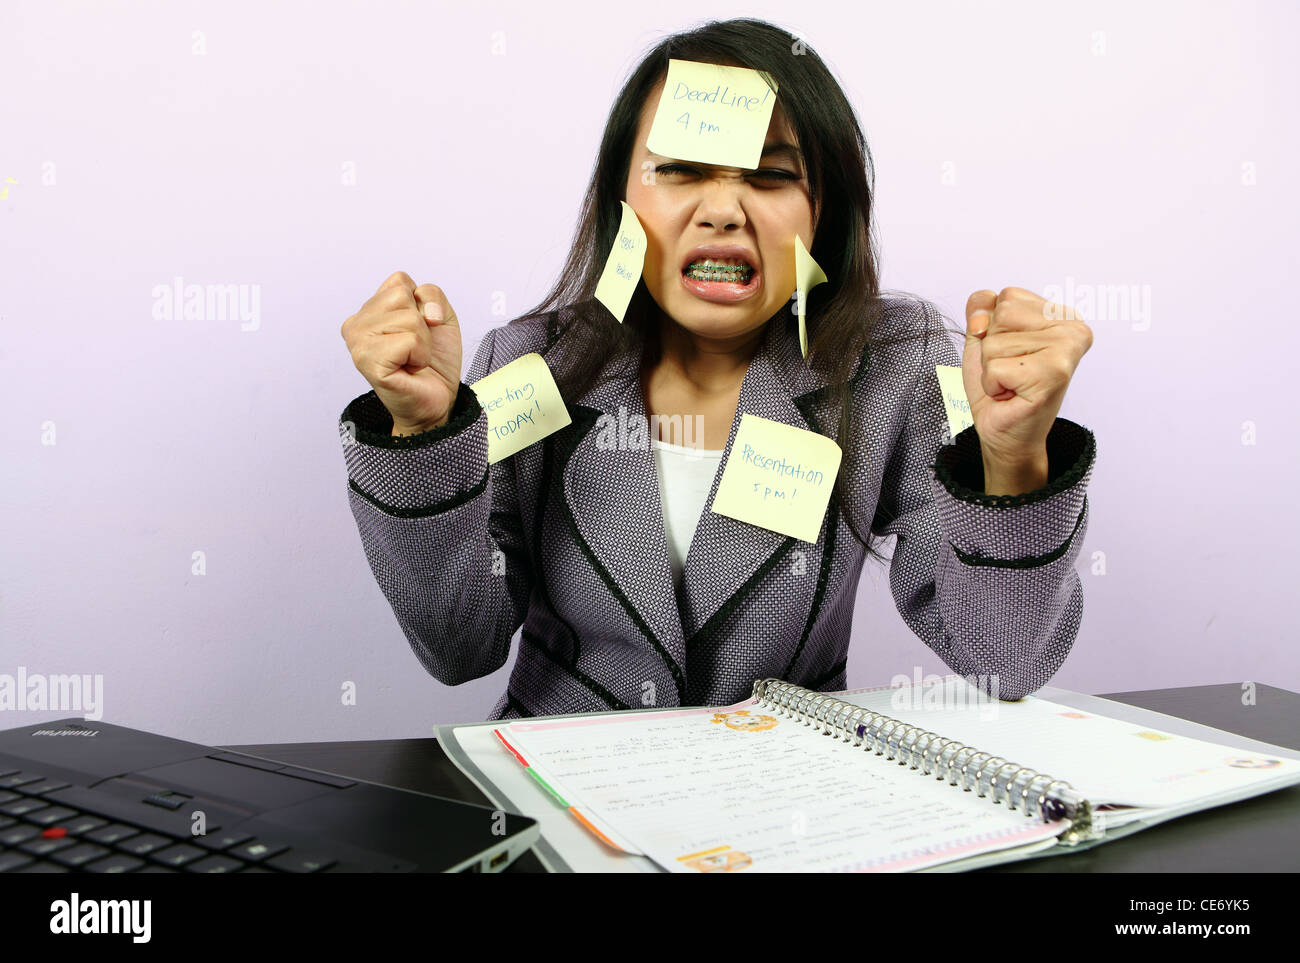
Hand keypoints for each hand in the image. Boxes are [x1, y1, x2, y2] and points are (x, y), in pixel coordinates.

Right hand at [341, 272, 462, 433]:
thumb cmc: (434, 361)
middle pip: (402, 295)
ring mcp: (358, 343)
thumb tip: (425, 311)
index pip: (400, 281)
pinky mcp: (368, 362)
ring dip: (422, 342)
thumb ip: (432, 294)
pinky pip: (409, 340)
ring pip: (407, 317)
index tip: (417, 331)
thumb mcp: (441, 316)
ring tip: (412, 360)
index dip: (421, 305)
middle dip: (422, 324)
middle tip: (415, 349)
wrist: (438, 399)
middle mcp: (356, 325)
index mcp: (368, 310)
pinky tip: (409, 369)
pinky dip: (419, 356)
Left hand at [963, 287, 1092, 476]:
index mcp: (1061, 314)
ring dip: (991, 368)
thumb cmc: (1000, 386)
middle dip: (991, 346)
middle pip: (1000, 314)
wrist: (1004, 430)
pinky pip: (994, 367)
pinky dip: (993, 385)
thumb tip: (982, 310)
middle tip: (1010, 370)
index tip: (1011, 353)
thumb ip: (982, 309)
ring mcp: (1066, 350)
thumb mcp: (983, 338)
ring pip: (994, 342)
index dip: (993, 327)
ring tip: (1011, 383)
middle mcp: (1071, 328)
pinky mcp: (1052, 374)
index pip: (1006, 295)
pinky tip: (1012, 394)